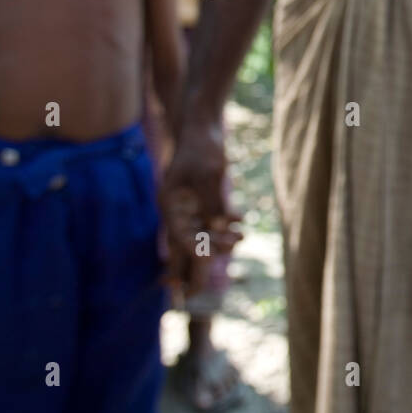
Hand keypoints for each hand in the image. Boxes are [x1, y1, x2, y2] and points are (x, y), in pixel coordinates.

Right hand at [159, 120, 242, 297]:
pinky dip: (224, 222)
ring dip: (218, 240)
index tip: (195, 286)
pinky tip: (239, 224)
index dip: (190, 264)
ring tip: (240, 238)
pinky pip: (210, 217)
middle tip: (200, 290)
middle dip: (199, 260)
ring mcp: (187, 201)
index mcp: (171, 205)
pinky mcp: (200, 194)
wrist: (202, 122)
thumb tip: (219, 230)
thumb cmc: (203, 146)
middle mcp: (176, 207)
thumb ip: (214, 203)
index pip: (182, 242)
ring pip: (200, 231)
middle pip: (186, 243)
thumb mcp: (211, 175)